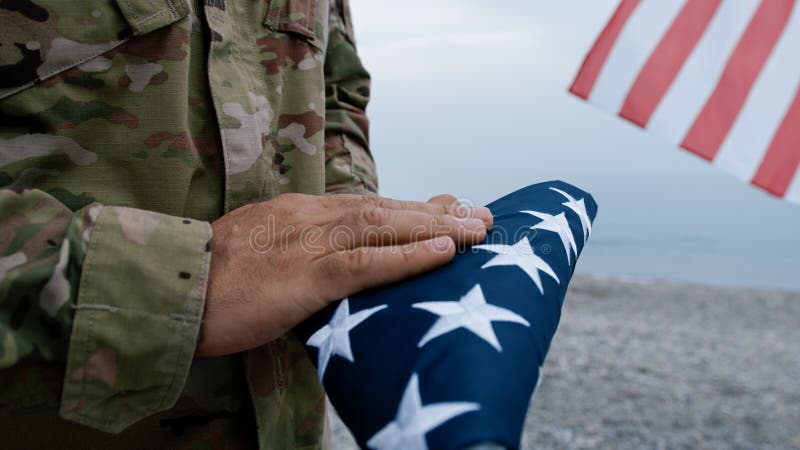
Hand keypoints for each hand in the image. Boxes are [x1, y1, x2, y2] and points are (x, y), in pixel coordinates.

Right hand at [197, 193, 492, 355]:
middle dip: (436, 213)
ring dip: (435, 228)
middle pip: (384, 209)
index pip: (366, 206)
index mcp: (298, 213)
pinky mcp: (305, 274)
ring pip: (383, 227)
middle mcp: (309, 217)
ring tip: (477, 232)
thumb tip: (326, 271)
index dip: (410, 209)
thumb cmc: (210, 280)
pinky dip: (406, 255)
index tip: (446, 211)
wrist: (167, 289)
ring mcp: (308, 242)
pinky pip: (365, 262)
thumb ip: (295, 254)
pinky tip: (441, 253)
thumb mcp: (258, 254)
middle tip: (481, 217)